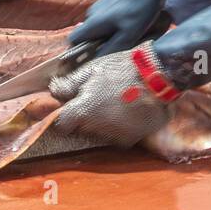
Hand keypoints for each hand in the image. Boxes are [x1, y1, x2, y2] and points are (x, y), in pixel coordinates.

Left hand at [49, 43, 175, 146]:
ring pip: (97, 135)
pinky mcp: (130, 140)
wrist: (158, 76)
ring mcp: (113, 136)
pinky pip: (116, 137)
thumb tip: (52, 91)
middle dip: (82, 119)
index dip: (64, 115)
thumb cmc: (121, 68)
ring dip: (100, 124)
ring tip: (112, 105)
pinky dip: (117, 128)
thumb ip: (68, 84)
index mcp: (82, 111)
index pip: (61, 125)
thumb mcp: (92, 69)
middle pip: (79, 130)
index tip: (71, 106)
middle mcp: (95, 129)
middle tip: (95, 100)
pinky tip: (124, 113)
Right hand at [69, 0, 169, 54]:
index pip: (72, 40)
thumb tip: (95, 62)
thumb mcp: (128, 35)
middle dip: (100, 44)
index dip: (77, 53)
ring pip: (101, 24)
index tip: (90, 61)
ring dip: (111, 32)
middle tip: (120, 48)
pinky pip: (110, 15)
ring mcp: (101, 3)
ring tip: (130, 34)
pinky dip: (118, 21)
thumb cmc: (139, 8)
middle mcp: (92, 12)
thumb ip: (111, 49)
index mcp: (92, 22)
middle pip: (90, 34)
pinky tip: (134, 21)